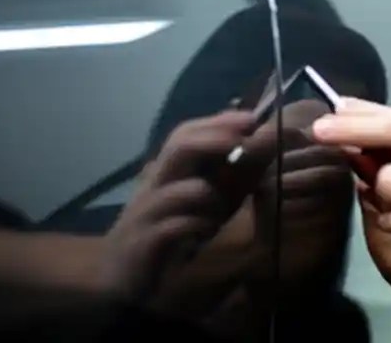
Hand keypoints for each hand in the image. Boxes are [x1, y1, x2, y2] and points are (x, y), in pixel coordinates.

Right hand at [99, 109, 271, 301]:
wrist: (121, 272)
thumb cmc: (173, 230)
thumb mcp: (213, 201)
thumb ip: (238, 176)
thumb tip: (269, 144)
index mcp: (170, 170)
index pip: (187, 133)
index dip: (218, 122)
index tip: (251, 118)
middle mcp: (155, 184)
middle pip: (177, 148)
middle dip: (212, 140)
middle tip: (242, 139)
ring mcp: (145, 213)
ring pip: (172, 189)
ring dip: (204, 192)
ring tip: (222, 206)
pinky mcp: (143, 243)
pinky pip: (168, 227)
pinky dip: (192, 226)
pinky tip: (206, 232)